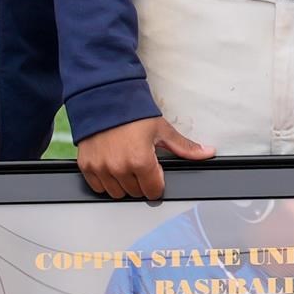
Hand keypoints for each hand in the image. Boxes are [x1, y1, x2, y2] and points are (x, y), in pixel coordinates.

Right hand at [77, 116, 212, 203]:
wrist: (104, 100)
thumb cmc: (133, 114)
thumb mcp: (162, 130)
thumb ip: (184, 147)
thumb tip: (206, 152)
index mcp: (141, 161)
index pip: (153, 191)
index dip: (157, 184)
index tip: (156, 174)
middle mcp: (120, 168)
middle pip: (136, 193)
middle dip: (141, 183)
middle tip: (140, 166)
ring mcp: (101, 168)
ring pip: (117, 193)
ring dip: (123, 184)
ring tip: (126, 166)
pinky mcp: (87, 165)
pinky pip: (98, 186)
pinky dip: (105, 181)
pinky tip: (111, 167)